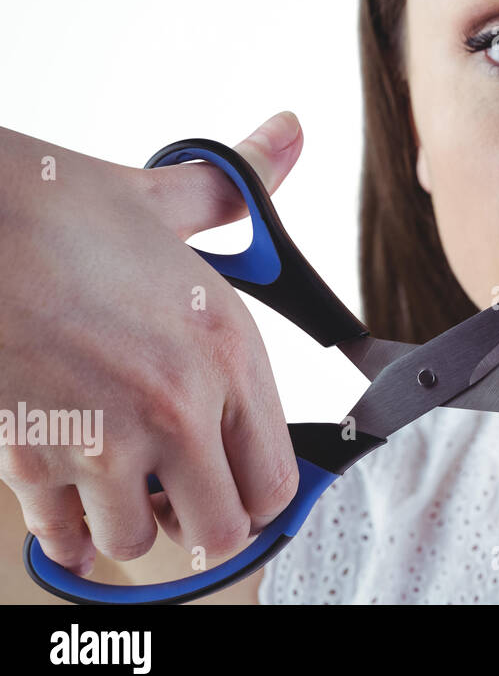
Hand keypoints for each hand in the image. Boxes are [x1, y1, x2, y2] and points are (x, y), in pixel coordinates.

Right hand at [0, 111, 303, 575]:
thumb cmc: (54, 207)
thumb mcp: (164, 198)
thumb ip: (239, 187)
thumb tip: (291, 132)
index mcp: (228, 350)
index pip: (275, 479)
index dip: (259, 490)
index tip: (238, 478)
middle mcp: (179, 406)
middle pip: (219, 532)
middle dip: (201, 519)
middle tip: (182, 489)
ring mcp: (104, 439)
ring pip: (137, 543)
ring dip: (130, 522)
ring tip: (122, 479)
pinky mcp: (31, 454)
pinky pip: (62, 535)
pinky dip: (67, 530)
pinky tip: (71, 507)